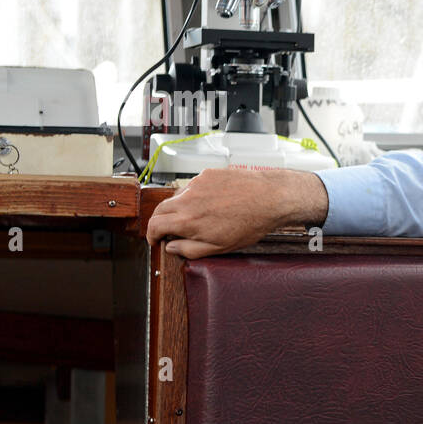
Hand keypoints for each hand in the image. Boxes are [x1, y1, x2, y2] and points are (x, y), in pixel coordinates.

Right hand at [146, 167, 328, 258]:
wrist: (271, 198)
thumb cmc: (250, 222)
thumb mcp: (219, 247)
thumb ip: (190, 249)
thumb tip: (172, 247)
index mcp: (187, 220)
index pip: (154, 225)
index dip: (151, 235)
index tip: (155, 239)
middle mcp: (188, 199)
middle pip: (161, 209)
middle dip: (161, 221)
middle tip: (170, 230)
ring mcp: (197, 184)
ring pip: (178, 196)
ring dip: (180, 208)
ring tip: (199, 217)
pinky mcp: (208, 174)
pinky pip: (194, 186)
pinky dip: (196, 195)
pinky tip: (213, 203)